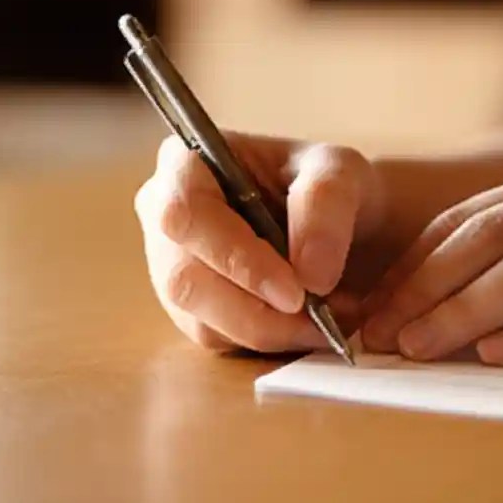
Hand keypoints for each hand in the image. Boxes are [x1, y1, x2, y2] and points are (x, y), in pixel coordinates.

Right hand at [134, 133, 385, 351]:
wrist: (332, 221)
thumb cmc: (323, 185)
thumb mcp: (340, 172)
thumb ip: (326, 206)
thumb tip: (310, 275)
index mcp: (184, 162)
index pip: (184, 213)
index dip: (233, 257)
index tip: (293, 291)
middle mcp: (162, 214)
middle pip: (184, 279)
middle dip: (254, 310)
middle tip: (318, 318)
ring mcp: (168, 265)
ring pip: (198, 319)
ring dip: (267, 330)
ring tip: (322, 319)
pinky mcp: (188, 306)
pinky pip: (214, 338)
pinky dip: (264, 340)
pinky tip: (301, 323)